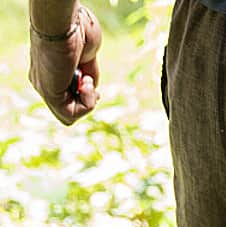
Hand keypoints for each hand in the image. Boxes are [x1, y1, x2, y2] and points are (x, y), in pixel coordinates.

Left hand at [29, 5, 102, 125]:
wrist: (66, 21)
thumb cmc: (78, 30)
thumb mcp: (86, 55)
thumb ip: (88, 74)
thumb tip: (91, 88)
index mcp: (52, 71)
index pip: (67, 99)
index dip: (85, 98)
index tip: (91, 82)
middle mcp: (46, 81)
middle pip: (67, 111)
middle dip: (86, 102)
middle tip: (90, 84)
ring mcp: (46, 87)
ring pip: (68, 117)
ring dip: (87, 102)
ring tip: (88, 81)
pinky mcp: (49, 93)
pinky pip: (70, 114)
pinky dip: (87, 103)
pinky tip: (87, 84)